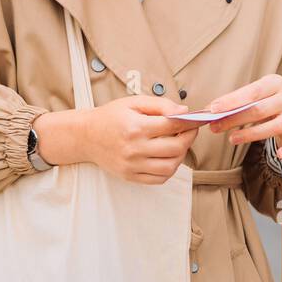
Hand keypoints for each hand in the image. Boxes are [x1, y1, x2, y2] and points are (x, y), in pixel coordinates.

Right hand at [32, 96, 198, 184]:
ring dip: (180, 156)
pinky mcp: (130, 176)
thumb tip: (183, 111)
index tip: (195, 120)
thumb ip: (160, 105)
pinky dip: (169, 170)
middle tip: (189, 132)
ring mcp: (132, 165)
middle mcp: (134, 148)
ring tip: (178, 145)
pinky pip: (159, 179)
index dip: (189, 123)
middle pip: (176, 149)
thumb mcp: (134, 102)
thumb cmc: (110, 117)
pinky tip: (167, 158)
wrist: (86, 136)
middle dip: (188, 139)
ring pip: (170, 167)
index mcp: (136, 127)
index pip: (173, 126)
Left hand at [206, 74, 281, 162]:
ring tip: (232, 139)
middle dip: (234, 119)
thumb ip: (238, 102)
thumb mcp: (257, 96)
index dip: (232, 101)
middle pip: (259, 110)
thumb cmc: (269, 103)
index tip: (213, 109)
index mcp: (276, 83)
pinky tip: (279, 155)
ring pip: (274, 127)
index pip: (252, 92)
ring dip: (251, 134)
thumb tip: (211, 110)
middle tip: (215, 127)